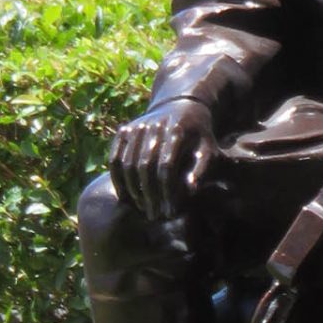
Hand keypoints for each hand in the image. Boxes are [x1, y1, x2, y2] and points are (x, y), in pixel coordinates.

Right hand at [110, 100, 216, 222]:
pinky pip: (115, 158)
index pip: (167, 167)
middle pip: (145, 166)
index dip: (168, 191)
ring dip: (132, 190)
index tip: (170, 212)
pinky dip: (117, 179)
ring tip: (142, 210)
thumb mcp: (208, 151)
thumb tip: (189, 191)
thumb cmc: (199, 137)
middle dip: (149, 194)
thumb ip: (200, 171)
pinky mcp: (125, 130)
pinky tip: (124, 198)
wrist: (182, 107)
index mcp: (178, 130)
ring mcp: (136, 127)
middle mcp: (154, 125)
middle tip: (154, 216)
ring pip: (127, 164)